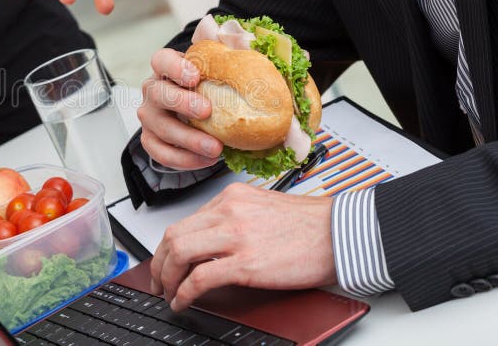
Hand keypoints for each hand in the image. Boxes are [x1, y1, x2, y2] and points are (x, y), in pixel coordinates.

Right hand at [137, 48, 223, 168]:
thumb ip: (230, 59)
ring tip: (215, 148)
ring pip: (159, 128)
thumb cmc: (208, 86)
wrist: (197, 110)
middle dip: (182, 103)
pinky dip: (183, 159)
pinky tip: (206, 160)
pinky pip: (161, 153)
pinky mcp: (151, 140)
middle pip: (158, 94)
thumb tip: (257, 50)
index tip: (195, 76)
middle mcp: (153, 91)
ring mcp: (149, 117)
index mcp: (166, 68)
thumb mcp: (218, 68)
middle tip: (207, 112)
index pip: (161, 60)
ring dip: (187, 139)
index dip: (175, 67)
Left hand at [150, 183, 336, 310]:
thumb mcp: (262, 208)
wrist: (339, 233)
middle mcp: (228, 211)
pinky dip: (184, 292)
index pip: (186, 221)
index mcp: (231, 197)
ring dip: (167, 278)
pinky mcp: (245, 262)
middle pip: (174, 235)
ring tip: (168, 293)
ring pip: (179, 254)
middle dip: (159, 263)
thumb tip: (210, 242)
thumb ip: (233, 218)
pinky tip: (184, 302)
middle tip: (158, 281)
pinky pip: (199, 278)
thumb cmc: (309, 225)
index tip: (166, 261)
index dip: (169, 246)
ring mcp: (235, 236)